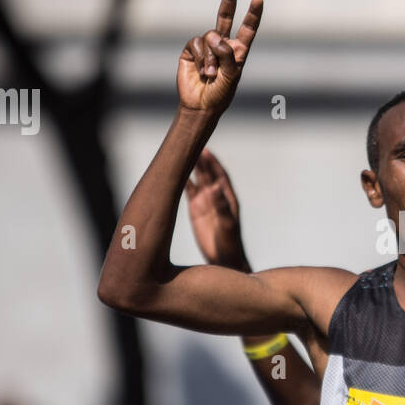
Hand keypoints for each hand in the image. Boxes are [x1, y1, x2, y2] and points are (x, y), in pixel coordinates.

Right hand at [177, 0, 262, 115]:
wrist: (200, 104)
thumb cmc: (221, 94)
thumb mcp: (232, 76)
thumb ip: (227, 55)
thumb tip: (215, 35)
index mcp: (238, 51)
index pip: (247, 29)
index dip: (252, 15)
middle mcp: (223, 45)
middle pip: (226, 16)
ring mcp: (206, 46)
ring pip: (210, 36)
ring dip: (210, 57)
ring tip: (210, 74)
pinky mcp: (191, 50)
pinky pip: (196, 43)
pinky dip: (200, 57)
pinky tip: (201, 71)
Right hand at [184, 150, 248, 269]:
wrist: (224, 259)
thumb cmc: (230, 244)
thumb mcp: (227, 224)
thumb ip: (222, 206)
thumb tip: (216, 186)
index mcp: (227, 198)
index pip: (220, 175)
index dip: (213, 162)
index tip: (204, 148)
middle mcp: (216, 197)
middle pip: (207, 174)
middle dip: (200, 160)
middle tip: (189, 144)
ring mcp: (205, 202)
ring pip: (197, 181)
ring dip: (190, 168)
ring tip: (180, 153)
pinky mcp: (196, 210)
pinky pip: (188, 192)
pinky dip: (182, 181)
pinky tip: (173, 172)